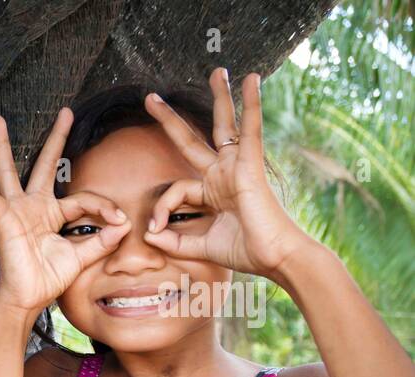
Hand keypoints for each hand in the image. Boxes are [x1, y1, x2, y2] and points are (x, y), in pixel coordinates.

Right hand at [0, 110, 129, 315]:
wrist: (27, 299)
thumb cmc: (48, 279)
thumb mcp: (81, 257)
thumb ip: (101, 240)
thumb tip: (124, 225)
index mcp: (52, 214)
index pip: (83, 199)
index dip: (104, 208)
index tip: (119, 222)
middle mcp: (34, 206)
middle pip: (45, 164)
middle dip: (56, 138)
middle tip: (66, 111)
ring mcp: (17, 210)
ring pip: (10, 170)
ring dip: (2, 144)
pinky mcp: (4, 219)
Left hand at [142, 69, 314, 279]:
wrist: (275, 257)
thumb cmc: (246, 251)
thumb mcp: (201, 246)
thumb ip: (174, 241)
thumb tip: (148, 235)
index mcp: (212, 192)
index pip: (176, 190)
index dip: (161, 209)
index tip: (156, 228)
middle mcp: (223, 174)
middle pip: (192, 141)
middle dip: (170, 121)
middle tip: (151, 98)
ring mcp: (237, 167)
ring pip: (223, 126)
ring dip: (220, 97)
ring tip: (217, 71)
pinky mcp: (251, 165)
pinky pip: (251, 129)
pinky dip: (252, 105)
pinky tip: (252, 80)